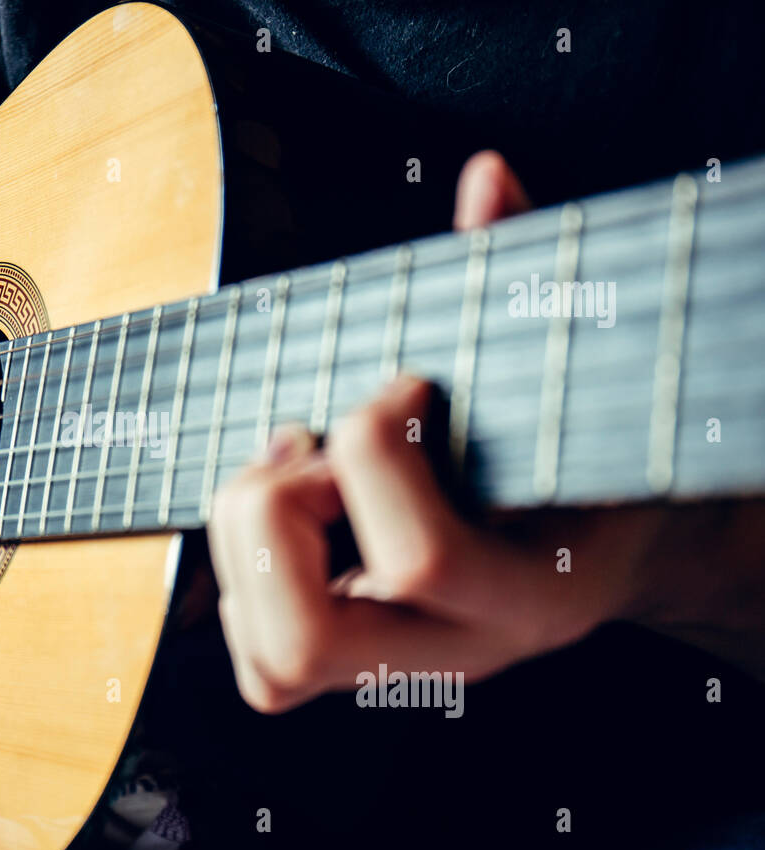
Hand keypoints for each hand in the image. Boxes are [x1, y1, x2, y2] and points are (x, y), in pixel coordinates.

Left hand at [207, 151, 668, 713]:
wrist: (608, 550)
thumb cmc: (587, 453)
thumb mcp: (573, 374)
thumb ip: (521, 280)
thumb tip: (485, 180)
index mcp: (530, 590)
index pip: (422, 558)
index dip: (379, 447)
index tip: (404, 379)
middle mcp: (457, 651)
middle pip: (304, 638)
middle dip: (271, 517)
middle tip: (304, 443)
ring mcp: (400, 668)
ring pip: (271, 664)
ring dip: (241, 546)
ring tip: (290, 464)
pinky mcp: (355, 667)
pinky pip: (264, 667)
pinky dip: (245, 583)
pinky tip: (292, 507)